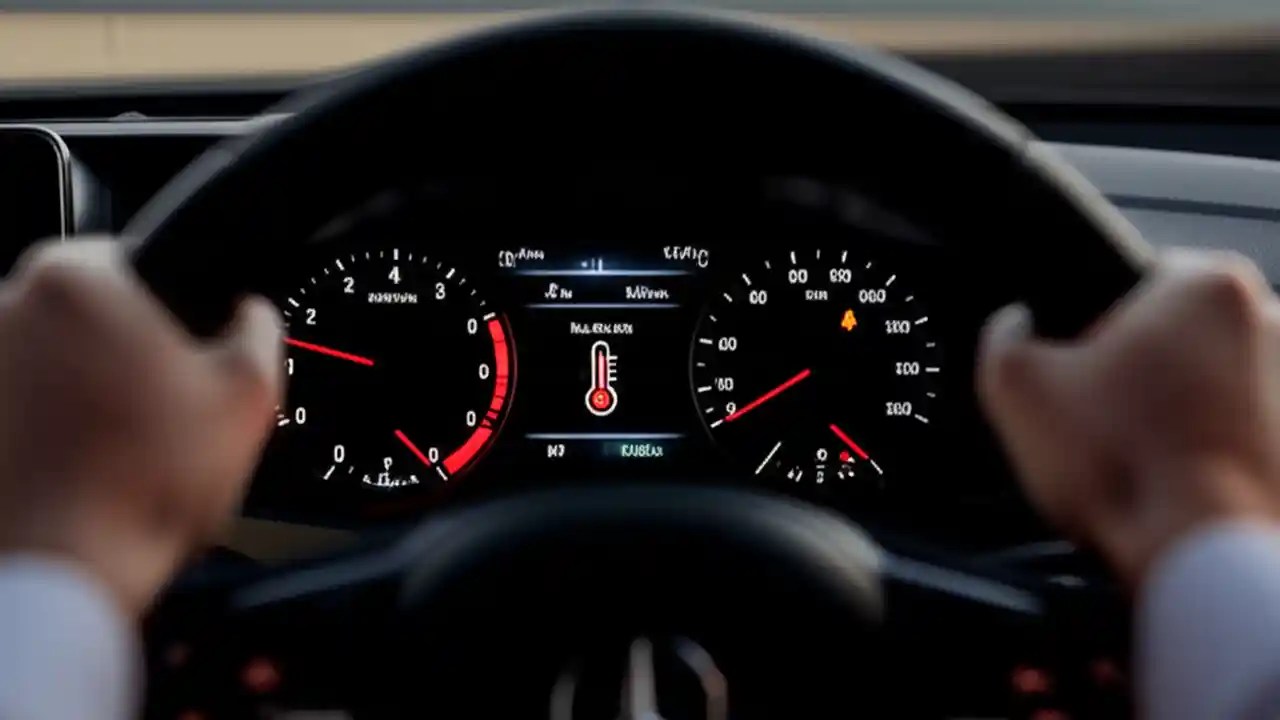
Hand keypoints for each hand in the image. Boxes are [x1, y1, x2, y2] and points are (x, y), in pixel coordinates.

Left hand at [0, 240, 281, 615]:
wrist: (64, 573)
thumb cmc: (149, 483)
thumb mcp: (249, 395)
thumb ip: (260, 329)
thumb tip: (252, 314)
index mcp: (75, 277)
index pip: (136, 257)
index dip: (173, 307)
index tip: (185, 351)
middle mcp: (4, 305)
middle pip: (85, 309)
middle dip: (120, 348)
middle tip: (158, 407)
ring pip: (46, 357)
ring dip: (77, 385)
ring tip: (116, 444)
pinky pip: (18, 400)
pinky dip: (43, 422)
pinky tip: (78, 464)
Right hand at [979, 250, 1279, 587]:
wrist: (1201, 562)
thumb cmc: (1123, 468)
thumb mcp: (1017, 387)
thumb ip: (1003, 336)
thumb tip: (1014, 325)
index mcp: (1208, 285)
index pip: (1132, 281)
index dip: (1090, 331)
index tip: (1077, 378)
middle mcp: (1273, 323)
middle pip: (1177, 335)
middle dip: (1139, 373)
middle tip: (1102, 424)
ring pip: (1211, 386)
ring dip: (1176, 413)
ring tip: (1139, 462)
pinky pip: (1238, 433)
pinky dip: (1208, 452)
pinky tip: (1174, 485)